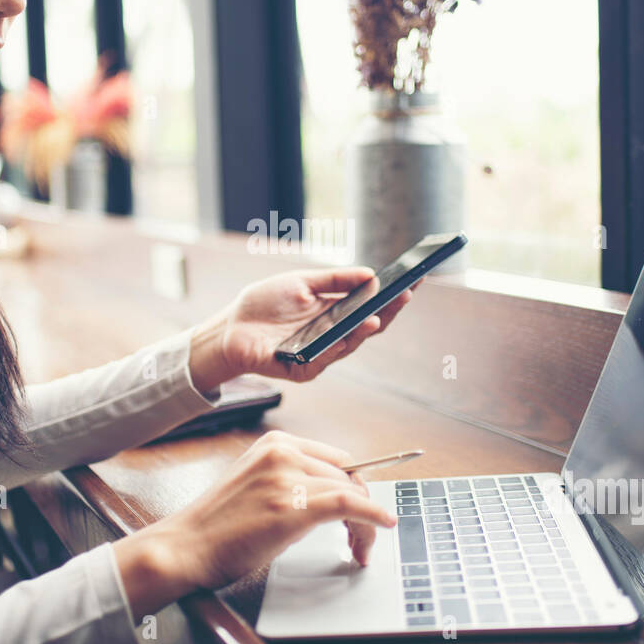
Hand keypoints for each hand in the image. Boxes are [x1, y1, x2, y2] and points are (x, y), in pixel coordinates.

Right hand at [115, 431, 397, 616]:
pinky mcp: (293, 506)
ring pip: (352, 492)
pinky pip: (350, 505)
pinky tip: (381, 526)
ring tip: (362, 547)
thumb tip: (335, 494)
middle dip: (362, 506)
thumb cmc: (217, 525)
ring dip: (366, 522)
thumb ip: (291, 479)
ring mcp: (287, 477)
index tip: (363, 508)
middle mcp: (283, 452)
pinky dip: (372, 517)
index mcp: (275, 442)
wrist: (186, 546)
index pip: (335, 458)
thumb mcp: (256, 484)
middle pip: (348, 475)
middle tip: (363, 536)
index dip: (355, 486)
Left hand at [192, 267, 418, 388]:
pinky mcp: (304, 369)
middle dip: (389, 311)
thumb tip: (369, 274)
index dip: (391, 296)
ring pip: (349, 344)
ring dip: (365, 331)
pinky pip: (324, 357)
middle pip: (367, 327)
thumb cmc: (264, 305)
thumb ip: (334, 279)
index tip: (412, 280)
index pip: (370, 307)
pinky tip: (348, 332)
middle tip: (406, 295)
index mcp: (334, 315)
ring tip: (379, 316)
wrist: (231, 327)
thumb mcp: (301, 283)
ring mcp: (320, 354)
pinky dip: (338, 345)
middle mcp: (332, 336)